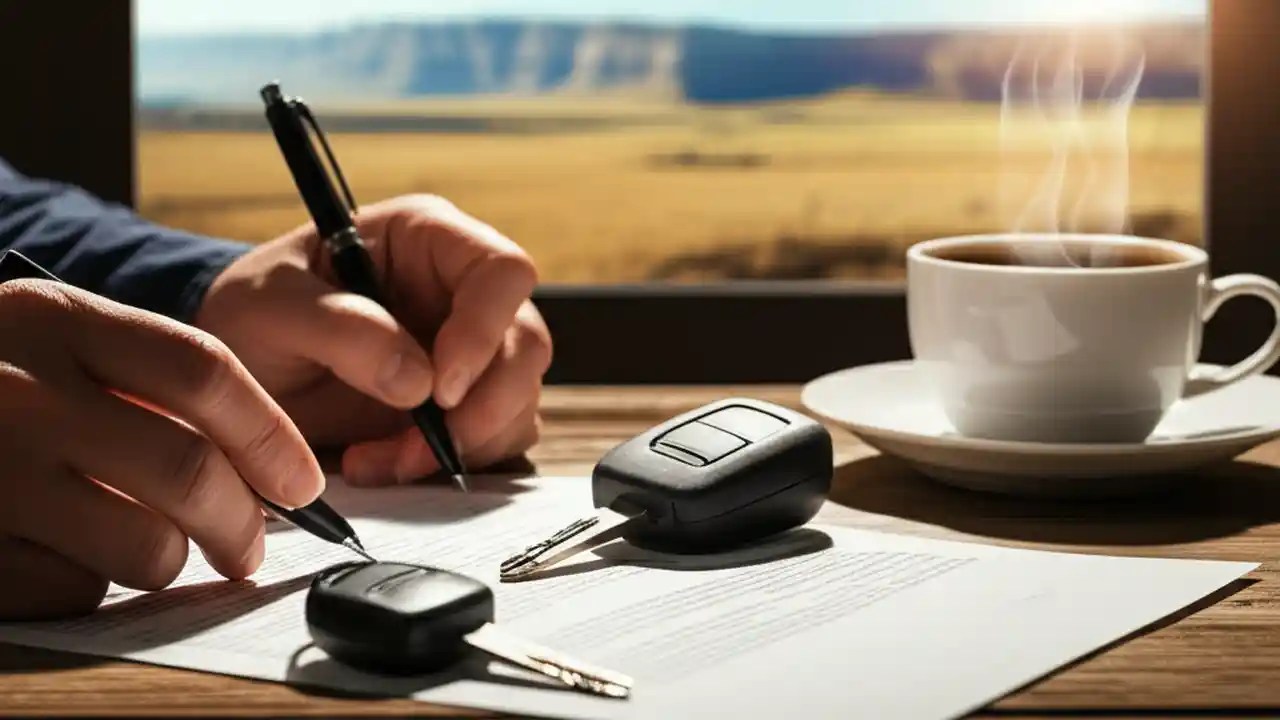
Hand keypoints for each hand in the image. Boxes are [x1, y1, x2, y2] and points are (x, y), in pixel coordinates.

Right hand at [0, 281, 324, 618]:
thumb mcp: (49, 342)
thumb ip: (144, 379)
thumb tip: (270, 464)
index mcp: (52, 320)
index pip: (203, 371)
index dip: (271, 434)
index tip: (303, 480)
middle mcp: (16, 391)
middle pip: (187, 472)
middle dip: (243, 523)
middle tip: (250, 544)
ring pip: (144, 547)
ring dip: (170, 559)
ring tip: (154, 547)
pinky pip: (73, 592)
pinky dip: (91, 586)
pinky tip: (66, 556)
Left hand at [196, 195, 551, 485]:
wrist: (234, 372)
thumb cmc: (253, 315)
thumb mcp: (269, 308)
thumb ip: (340, 329)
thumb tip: (417, 380)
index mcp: (428, 238)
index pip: (501, 271)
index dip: (486, 330)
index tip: (439, 390)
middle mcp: (463, 290)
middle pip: (526, 344)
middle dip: (484, 408)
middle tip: (419, 447)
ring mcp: (470, 349)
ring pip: (519, 399)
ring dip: (464, 445)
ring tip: (383, 460)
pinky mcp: (463, 402)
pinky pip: (495, 438)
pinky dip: (451, 464)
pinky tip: (387, 463)